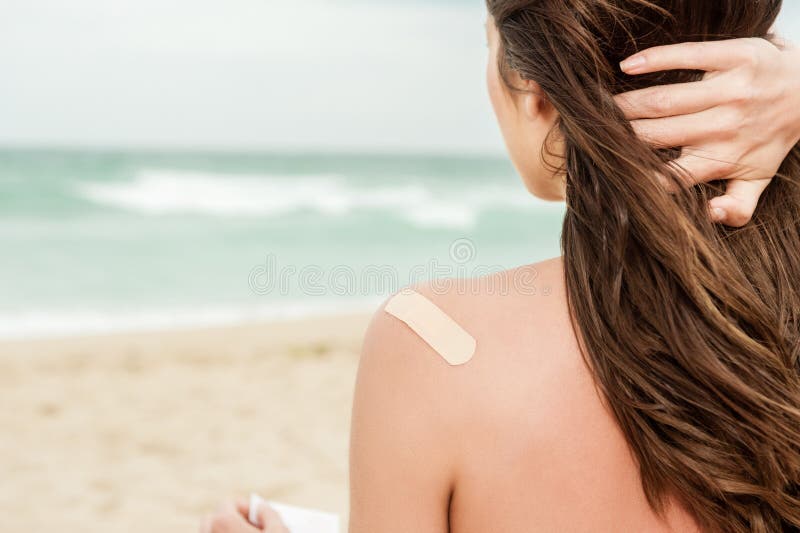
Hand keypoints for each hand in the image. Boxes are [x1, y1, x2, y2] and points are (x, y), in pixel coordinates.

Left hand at [199, 499, 289, 532]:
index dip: (246, 508)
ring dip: (224, 531)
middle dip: (230, 520)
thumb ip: (270, 514)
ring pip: (209, 532)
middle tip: (251, 528)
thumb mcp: (279, 531)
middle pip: (212, 519)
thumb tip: (261, 509)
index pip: (228, 504)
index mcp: (223, 522)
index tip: (259, 518)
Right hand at [616, 38, 799, 226]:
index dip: (635, 175)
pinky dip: (654, 59)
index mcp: (723, 158)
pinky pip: (687, 55)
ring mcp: (730, 90)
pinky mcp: (734, 56)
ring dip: (626, 103)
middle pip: (656, 134)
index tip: (608, 172)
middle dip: (619, 135)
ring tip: (601, 106)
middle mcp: (725, 126)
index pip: (669, 175)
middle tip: (592, 133)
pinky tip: (628, 66)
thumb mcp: (758, 178)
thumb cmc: (772, 138)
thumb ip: (737, 207)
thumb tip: (708, 216)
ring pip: (664, 100)